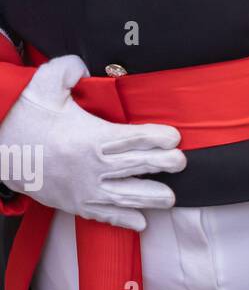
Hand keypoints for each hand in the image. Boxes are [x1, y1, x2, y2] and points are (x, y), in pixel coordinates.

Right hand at [0, 56, 185, 230]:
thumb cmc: (26, 118)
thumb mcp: (44, 85)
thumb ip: (66, 70)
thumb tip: (82, 66)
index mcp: (90, 137)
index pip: (132, 137)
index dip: (157, 136)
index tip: (174, 136)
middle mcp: (92, 166)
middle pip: (136, 166)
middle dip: (163, 165)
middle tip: (182, 164)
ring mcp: (85, 189)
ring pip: (126, 196)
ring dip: (151, 198)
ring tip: (170, 199)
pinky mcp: (76, 204)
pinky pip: (105, 216)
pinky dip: (124, 220)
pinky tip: (141, 223)